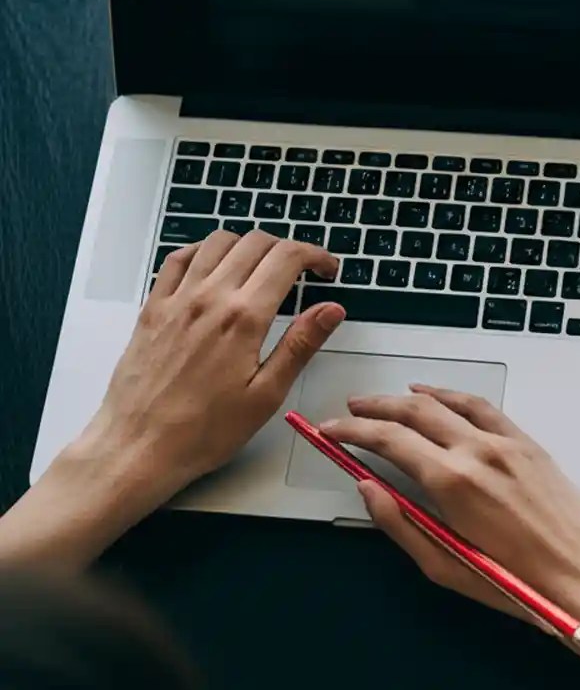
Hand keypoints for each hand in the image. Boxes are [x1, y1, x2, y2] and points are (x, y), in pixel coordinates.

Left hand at [75, 230, 344, 493]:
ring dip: (248, 245)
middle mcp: (209, 299)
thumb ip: (300, 344)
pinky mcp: (153, 308)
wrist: (139, 446)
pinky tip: (215, 266)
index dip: (315, 256)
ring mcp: (177, 300)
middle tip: (303, 270)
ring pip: (218, 242)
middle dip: (288, 248)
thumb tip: (331, 310)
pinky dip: (204, 251)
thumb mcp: (266, 394)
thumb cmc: (201, 431)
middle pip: (256, 243)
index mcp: (243, 319)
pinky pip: (178, 259)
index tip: (326, 269)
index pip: (286, 259)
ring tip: (263, 266)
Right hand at [323, 388, 579, 689]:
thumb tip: (368, 489)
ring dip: (411, 397)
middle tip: (351, 412)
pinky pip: (485, 408)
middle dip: (375, 408)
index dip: (352, 430)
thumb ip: (399, 523)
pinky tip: (441, 398)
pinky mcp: (529, 445)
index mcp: (452, 482)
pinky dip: (456, 397)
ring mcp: (507, 444)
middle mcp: (479, 453)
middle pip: (414, 412)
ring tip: (387, 400)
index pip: (388, 439)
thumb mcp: (443, 565)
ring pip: (449, 402)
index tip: (331, 430)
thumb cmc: (517, 582)